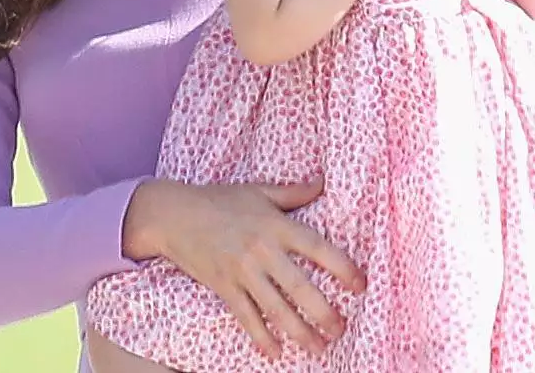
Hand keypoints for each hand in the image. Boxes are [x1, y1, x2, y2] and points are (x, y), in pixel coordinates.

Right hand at [122, 177, 365, 358]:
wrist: (174, 214)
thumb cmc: (219, 199)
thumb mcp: (258, 191)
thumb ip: (293, 192)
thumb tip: (323, 181)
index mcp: (275, 224)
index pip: (316, 247)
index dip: (342, 267)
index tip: (361, 285)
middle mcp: (261, 249)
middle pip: (299, 286)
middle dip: (324, 312)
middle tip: (341, 329)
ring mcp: (241, 270)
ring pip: (276, 308)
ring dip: (299, 332)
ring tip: (318, 347)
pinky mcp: (223, 286)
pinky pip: (246, 317)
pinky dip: (261, 337)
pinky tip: (276, 353)